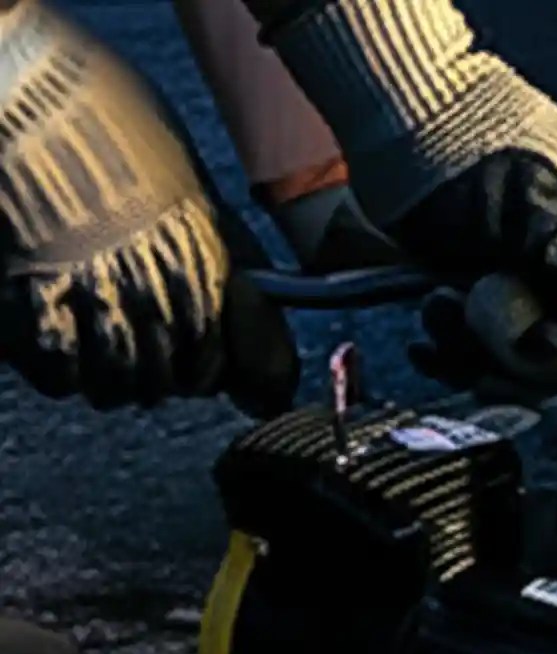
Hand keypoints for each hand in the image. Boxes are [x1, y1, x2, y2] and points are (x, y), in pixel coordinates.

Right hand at [0, 2, 297, 416]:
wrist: (29, 97)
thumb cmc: (117, 135)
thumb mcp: (198, 193)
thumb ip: (236, 268)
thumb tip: (267, 356)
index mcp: (209, 262)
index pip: (248, 364)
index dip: (240, 373)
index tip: (229, 369)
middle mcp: (156, 290)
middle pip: (182, 383)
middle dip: (175, 373)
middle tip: (155, 344)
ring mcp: (90, 303)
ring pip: (118, 389)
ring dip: (117, 375)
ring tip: (105, 335)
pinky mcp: (26, 311)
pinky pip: (58, 377)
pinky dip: (62, 367)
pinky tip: (62, 331)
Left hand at [258, 0, 556, 401]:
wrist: (392, 122)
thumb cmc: (471, 143)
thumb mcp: (540, 205)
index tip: (548, 339)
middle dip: (519, 354)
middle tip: (478, 305)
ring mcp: (526, 300)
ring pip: (519, 374)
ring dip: (474, 352)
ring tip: (440, 302)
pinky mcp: (478, 312)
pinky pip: (477, 366)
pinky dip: (450, 357)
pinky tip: (428, 335)